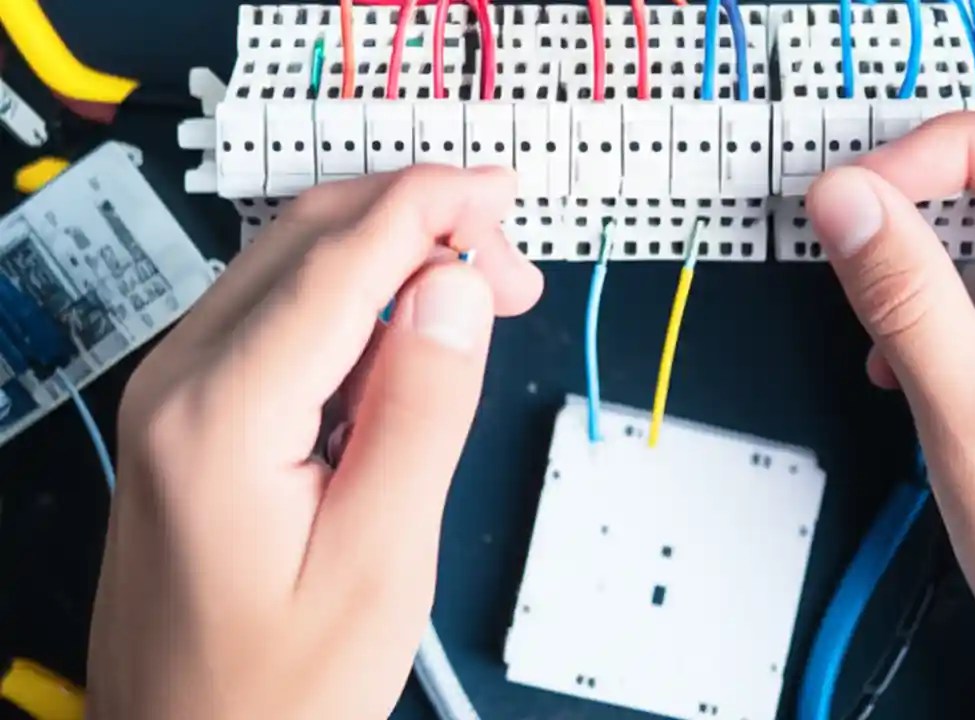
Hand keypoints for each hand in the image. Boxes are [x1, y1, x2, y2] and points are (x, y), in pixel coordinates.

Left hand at [87, 166, 541, 718]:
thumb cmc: (276, 687)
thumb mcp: (380, 559)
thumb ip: (422, 412)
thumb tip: (451, 289)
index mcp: (221, 415)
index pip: (341, 258)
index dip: (431, 208)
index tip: (498, 193)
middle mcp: (178, 382)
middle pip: (309, 238)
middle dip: (419, 223)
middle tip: (509, 270)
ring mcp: (175, 392)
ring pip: (292, 265)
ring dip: (390, 256)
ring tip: (473, 307)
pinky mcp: (191, 411)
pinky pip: (278, 315)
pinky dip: (353, 301)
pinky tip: (406, 341)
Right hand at [806, 114, 974, 717]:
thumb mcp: (971, 427)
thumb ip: (906, 301)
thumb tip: (853, 207)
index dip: (955, 153)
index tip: (869, 185)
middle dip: (943, 220)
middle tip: (864, 239)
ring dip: (945, 289)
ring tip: (900, 351)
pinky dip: (963, 328)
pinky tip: (926, 374)